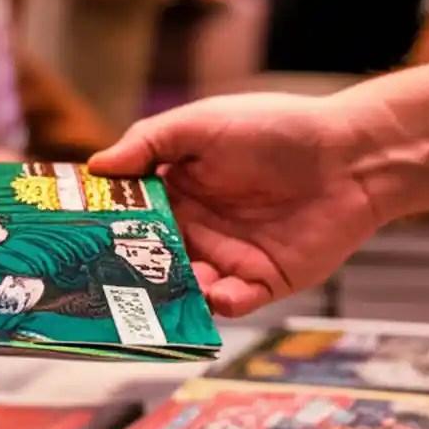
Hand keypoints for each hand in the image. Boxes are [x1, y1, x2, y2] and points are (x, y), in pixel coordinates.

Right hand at [88, 93, 383, 316]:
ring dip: (170, 293)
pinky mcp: (262, 282)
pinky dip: (219, 304)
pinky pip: (231, 303)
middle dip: (128, 271)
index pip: (129, 217)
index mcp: (175, 191)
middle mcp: (195, 229)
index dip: (104, 228)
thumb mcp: (201, 124)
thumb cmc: (275, 129)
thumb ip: (148, 143)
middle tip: (105, 279)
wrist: (352, 155)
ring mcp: (227, 258)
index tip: (76, 236)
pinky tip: (216, 293)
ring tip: (160, 290)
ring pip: (184, 288)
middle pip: (149, 259)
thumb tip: (96, 166)